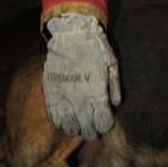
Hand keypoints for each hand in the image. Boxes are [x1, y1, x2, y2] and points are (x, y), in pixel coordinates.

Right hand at [43, 13, 120, 140]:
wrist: (71, 34)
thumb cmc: (95, 48)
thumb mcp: (112, 64)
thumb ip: (114, 86)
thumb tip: (116, 104)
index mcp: (98, 93)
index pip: (102, 121)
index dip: (104, 126)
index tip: (104, 124)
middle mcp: (81, 99)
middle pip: (86, 127)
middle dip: (91, 132)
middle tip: (92, 132)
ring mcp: (64, 97)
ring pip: (69, 124)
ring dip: (75, 129)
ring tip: (78, 129)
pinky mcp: (51, 92)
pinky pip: (54, 114)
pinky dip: (59, 122)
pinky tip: (63, 123)